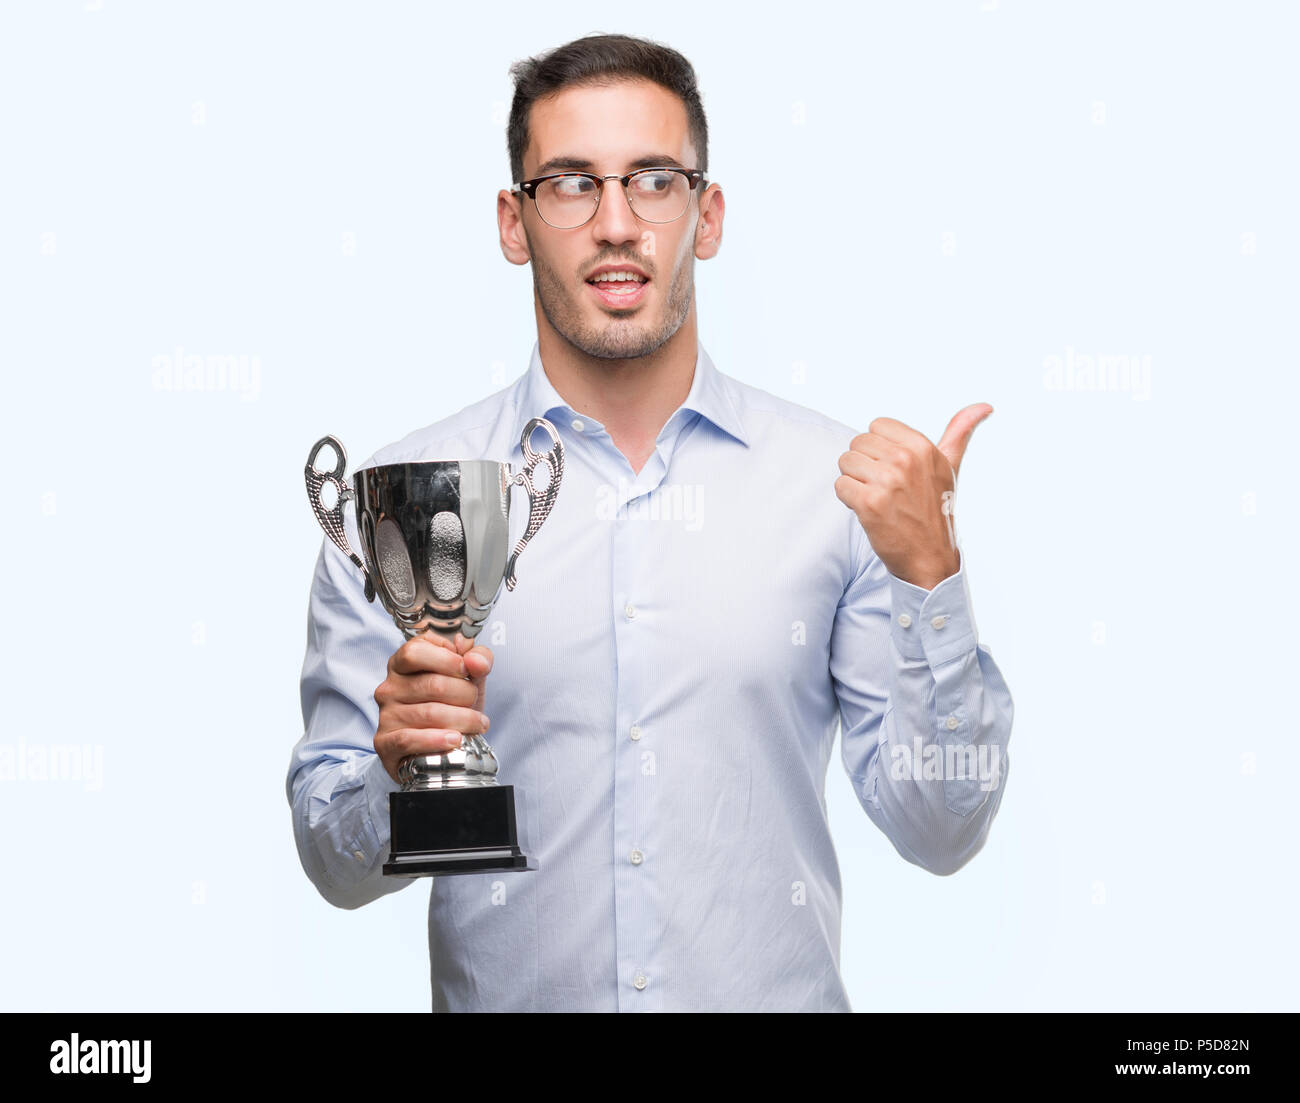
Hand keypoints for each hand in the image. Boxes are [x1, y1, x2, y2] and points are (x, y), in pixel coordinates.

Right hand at [372, 630, 494, 783]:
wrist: (439, 746)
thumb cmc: (452, 703)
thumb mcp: (468, 675)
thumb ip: (478, 658)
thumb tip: (477, 661)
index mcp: (402, 663)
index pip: (415, 652)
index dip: (447, 660)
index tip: (467, 670)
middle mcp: (390, 687)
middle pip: (431, 684)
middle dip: (465, 694)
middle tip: (475, 701)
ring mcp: (386, 715)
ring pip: (428, 713)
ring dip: (462, 719)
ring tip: (477, 723)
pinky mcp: (385, 743)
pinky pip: (409, 740)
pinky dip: (437, 740)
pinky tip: (455, 740)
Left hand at [834, 404, 992, 589]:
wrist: (930, 557)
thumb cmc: (937, 509)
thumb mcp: (950, 467)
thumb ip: (959, 433)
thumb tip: (984, 406)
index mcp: (922, 447)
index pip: (877, 426)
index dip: (879, 448)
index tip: (893, 468)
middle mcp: (905, 460)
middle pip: (857, 443)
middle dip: (864, 465)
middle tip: (884, 487)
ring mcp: (887, 481)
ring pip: (845, 463)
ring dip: (854, 481)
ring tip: (876, 498)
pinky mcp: (869, 503)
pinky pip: (840, 486)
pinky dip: (849, 499)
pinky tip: (869, 511)